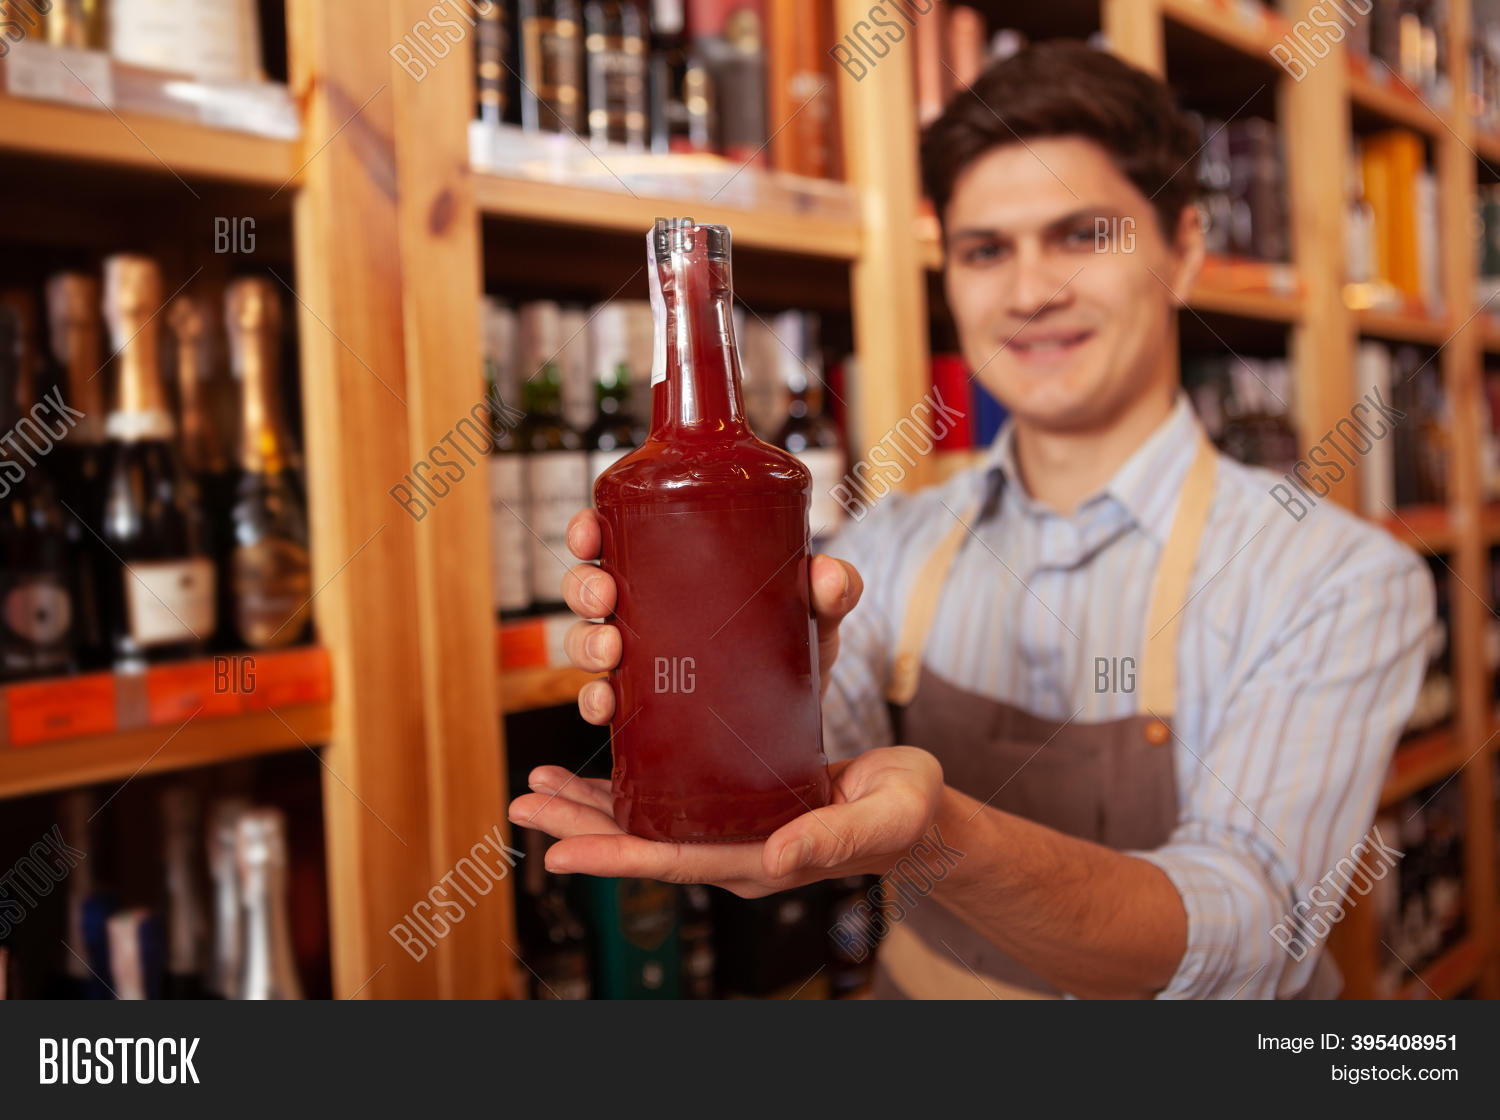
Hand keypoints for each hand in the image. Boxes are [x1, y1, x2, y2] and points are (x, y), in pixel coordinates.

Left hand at [507, 746, 943, 896]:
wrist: (914, 809)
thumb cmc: (904, 812)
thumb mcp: (879, 818)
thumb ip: (830, 839)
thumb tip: (776, 861)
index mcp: (762, 859)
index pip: (674, 861)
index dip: (614, 858)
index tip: (557, 852)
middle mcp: (733, 850)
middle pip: (642, 843)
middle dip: (578, 827)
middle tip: (522, 805)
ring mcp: (728, 830)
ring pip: (645, 822)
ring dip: (587, 808)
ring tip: (536, 789)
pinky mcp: (731, 803)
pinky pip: (666, 800)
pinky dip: (622, 787)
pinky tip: (590, 773)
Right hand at [558, 509, 864, 724]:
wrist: (807, 713)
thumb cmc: (801, 643)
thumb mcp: (818, 611)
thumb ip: (833, 589)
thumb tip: (830, 575)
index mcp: (673, 570)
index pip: (615, 538)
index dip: (588, 530)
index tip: (589, 531)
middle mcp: (647, 612)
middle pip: (589, 589)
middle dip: (582, 589)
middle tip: (604, 596)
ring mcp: (644, 662)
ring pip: (586, 643)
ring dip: (585, 645)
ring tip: (611, 652)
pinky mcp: (648, 709)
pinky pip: (604, 703)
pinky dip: (595, 704)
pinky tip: (607, 706)